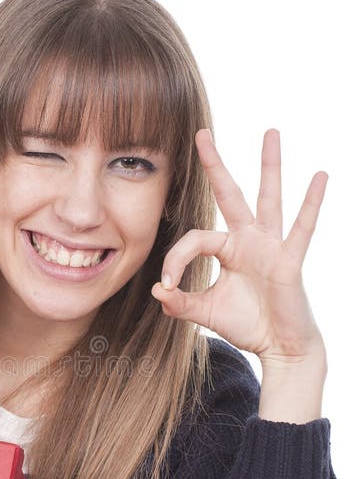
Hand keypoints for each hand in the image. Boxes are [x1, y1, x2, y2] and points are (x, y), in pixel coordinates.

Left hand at [152, 129, 326, 368]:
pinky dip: (312, 203)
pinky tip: (321, 176)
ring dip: (269, 165)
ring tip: (270, 132)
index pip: (194, 239)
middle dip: (215, 164)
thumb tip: (157, 290)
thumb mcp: (205, 312)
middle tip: (201, 133)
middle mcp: (248, 239)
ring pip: (268, 198)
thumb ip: (180, 302)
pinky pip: (302, 228)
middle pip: (229, 194)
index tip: (167, 285)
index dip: (175, 259)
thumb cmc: (245, 324)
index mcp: (227, 248)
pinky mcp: (289, 260)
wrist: (277, 346)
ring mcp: (271, 245)